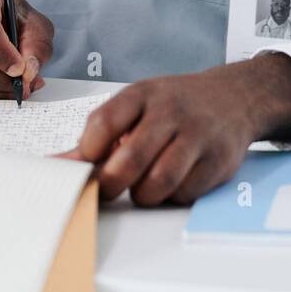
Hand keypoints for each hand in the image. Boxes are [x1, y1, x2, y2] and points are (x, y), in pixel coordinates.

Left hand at [58, 53, 290, 205]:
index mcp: (142, 94)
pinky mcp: (218, 160)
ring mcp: (197, 135)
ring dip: (144, 194)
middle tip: (109, 188)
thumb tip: (55, 164)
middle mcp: (170, 112)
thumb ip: (100, 135)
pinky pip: (185, 194)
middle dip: (111, 185)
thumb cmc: (176, 105)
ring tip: (143, 185)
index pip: (102, 123)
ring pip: (158, 183)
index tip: (89, 162)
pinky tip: (173, 182)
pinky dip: (173, 197)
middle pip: (129, 161)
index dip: (87, 152)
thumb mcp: (138, 106)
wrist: (235, 96)